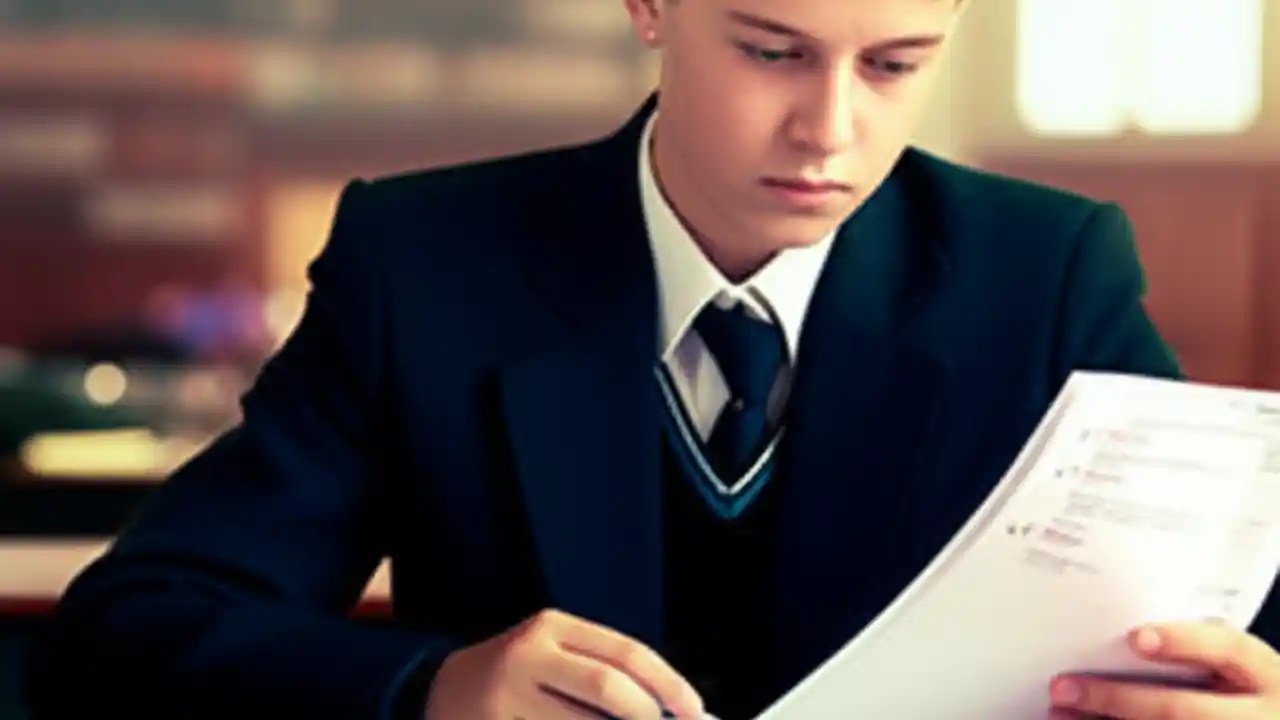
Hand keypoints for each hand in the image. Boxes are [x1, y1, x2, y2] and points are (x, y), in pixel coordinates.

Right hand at [424, 608, 703, 718]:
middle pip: (608, 689)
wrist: (441, 692)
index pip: (625, 653)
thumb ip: (606, 672)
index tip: (695, 709)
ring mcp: (505, 703)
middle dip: (648, 717)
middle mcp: (524, 659)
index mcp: (549, 628)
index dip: (669, 684)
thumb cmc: (514, 675)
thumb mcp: (555, 654)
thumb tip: (669, 707)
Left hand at [1048, 621, 1279, 718]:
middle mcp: (1257, 717)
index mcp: (1265, 677)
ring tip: (1059, 713)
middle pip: (1182, 711)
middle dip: (1117, 700)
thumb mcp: (1244, 670)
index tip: (1135, 638)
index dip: (1183, 642)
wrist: (1266, 718)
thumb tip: (1129, 634)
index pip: (1230, 651)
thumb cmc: (1250, 694)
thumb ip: (1203, 653)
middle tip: (1064, 687)